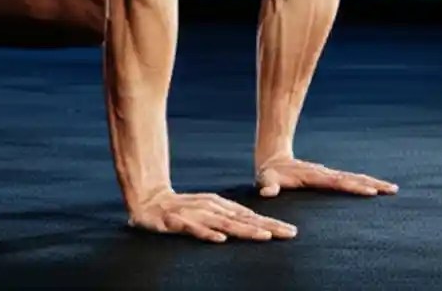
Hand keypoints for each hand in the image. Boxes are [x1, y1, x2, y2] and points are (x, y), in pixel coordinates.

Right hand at [128, 189, 298, 242]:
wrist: (149, 200)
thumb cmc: (182, 208)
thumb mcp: (208, 209)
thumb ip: (228, 217)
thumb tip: (254, 223)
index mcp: (220, 206)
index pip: (250, 216)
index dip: (271, 223)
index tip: (292, 231)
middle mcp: (211, 208)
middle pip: (243, 219)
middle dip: (268, 226)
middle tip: (290, 233)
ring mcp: (195, 214)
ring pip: (224, 224)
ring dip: (244, 230)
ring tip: (264, 236)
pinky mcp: (177, 222)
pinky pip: (194, 229)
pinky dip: (207, 234)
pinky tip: (221, 240)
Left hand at [255, 157, 398, 197]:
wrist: (273, 159)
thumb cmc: (269, 174)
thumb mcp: (266, 180)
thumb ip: (267, 186)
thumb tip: (267, 193)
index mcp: (313, 176)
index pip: (336, 182)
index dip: (352, 186)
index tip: (369, 191)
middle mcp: (324, 174)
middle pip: (351, 178)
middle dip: (371, 183)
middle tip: (391, 189)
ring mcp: (328, 175)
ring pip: (354, 178)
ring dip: (373, 182)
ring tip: (393, 189)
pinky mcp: (329, 178)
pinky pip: (350, 180)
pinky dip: (365, 183)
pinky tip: (378, 189)